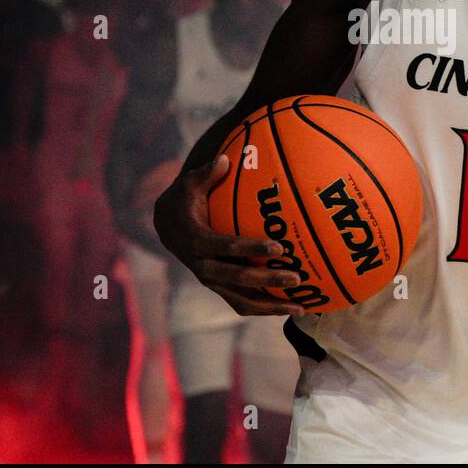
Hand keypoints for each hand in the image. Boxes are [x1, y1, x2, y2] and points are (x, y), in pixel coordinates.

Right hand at [153, 154, 305, 316]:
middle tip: (297, 278)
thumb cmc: (185, 199)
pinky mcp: (219, 288)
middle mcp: (202, 266)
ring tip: (301, 308)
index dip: (252, 247)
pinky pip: (243, 303)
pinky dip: (266, 308)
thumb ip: (207, 173)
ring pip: (242, 300)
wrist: (167, 226)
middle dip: (268, 280)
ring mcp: (211, 281)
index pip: (227, 247)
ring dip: (271, 306)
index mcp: (195, 241)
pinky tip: (292, 307)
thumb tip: (224, 159)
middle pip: (239, 278)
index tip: (279, 247)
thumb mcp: (189, 183)